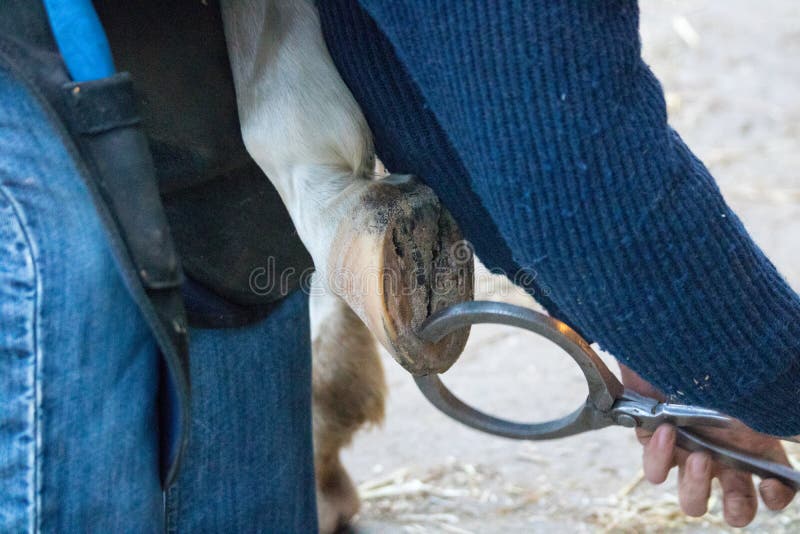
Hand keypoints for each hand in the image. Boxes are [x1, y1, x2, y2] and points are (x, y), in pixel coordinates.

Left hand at [619, 364, 795, 526]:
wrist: (664, 331)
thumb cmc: (714, 352)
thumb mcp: (747, 380)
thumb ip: (769, 405)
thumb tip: (790, 422)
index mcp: (754, 443)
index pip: (774, 485)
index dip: (776, 496)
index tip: (769, 486)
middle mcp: (723, 454)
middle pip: (737, 506)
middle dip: (736, 509)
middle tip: (729, 487)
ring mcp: (687, 451)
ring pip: (693, 501)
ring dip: (697, 488)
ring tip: (697, 456)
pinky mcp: (652, 442)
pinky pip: (656, 471)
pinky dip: (660, 458)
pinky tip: (665, 429)